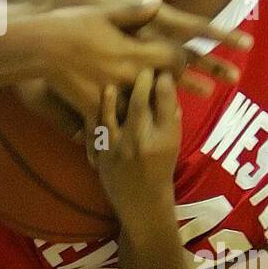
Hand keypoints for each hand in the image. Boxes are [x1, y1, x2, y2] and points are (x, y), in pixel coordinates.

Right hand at [27, 0, 182, 125]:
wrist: (39, 46)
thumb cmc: (71, 24)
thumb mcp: (105, 12)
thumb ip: (135, 11)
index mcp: (134, 52)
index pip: (175, 60)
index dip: (180, 60)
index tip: (176, 59)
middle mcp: (126, 76)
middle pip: (162, 87)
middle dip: (165, 85)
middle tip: (163, 82)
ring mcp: (111, 95)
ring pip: (139, 107)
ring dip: (143, 104)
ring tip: (141, 101)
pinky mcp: (92, 107)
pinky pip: (111, 120)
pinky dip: (115, 121)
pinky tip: (115, 118)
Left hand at [86, 70, 181, 220]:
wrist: (142, 202)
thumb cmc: (161, 168)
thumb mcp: (173, 142)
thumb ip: (170, 116)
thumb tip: (165, 85)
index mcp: (166, 139)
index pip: (166, 102)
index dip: (163, 81)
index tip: (161, 68)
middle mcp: (143, 142)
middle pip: (140, 103)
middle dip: (140, 80)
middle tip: (140, 66)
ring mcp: (119, 149)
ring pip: (113, 114)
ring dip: (113, 94)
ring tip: (114, 78)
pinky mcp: (102, 156)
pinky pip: (94, 130)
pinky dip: (95, 114)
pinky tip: (95, 103)